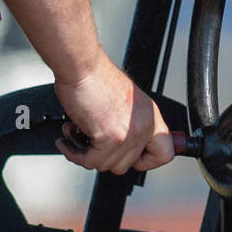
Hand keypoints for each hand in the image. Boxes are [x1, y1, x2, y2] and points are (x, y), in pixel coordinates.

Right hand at [53, 55, 174, 173]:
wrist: (82, 66)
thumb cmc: (96, 77)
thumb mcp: (125, 100)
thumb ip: (128, 122)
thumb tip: (120, 144)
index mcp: (149, 116)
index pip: (164, 153)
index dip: (146, 160)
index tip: (132, 159)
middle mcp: (143, 126)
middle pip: (126, 164)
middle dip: (103, 155)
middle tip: (90, 142)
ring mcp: (129, 133)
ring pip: (105, 165)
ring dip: (84, 153)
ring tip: (75, 134)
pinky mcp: (110, 137)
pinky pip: (90, 161)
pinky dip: (73, 152)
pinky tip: (67, 138)